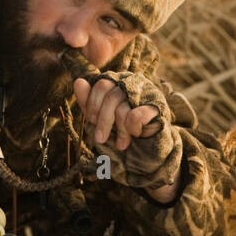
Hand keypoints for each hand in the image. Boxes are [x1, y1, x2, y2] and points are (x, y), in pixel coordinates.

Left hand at [72, 73, 180, 203]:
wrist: (147, 152)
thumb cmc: (122, 132)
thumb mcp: (100, 118)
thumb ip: (88, 101)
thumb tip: (78, 82)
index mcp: (119, 83)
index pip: (101, 85)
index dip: (93, 104)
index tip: (91, 121)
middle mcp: (133, 83)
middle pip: (110, 96)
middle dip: (103, 121)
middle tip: (100, 138)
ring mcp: (147, 93)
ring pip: (122, 108)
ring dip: (119, 130)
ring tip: (122, 143)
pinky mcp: (157, 107)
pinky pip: (135, 116)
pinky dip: (131, 129)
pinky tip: (135, 134)